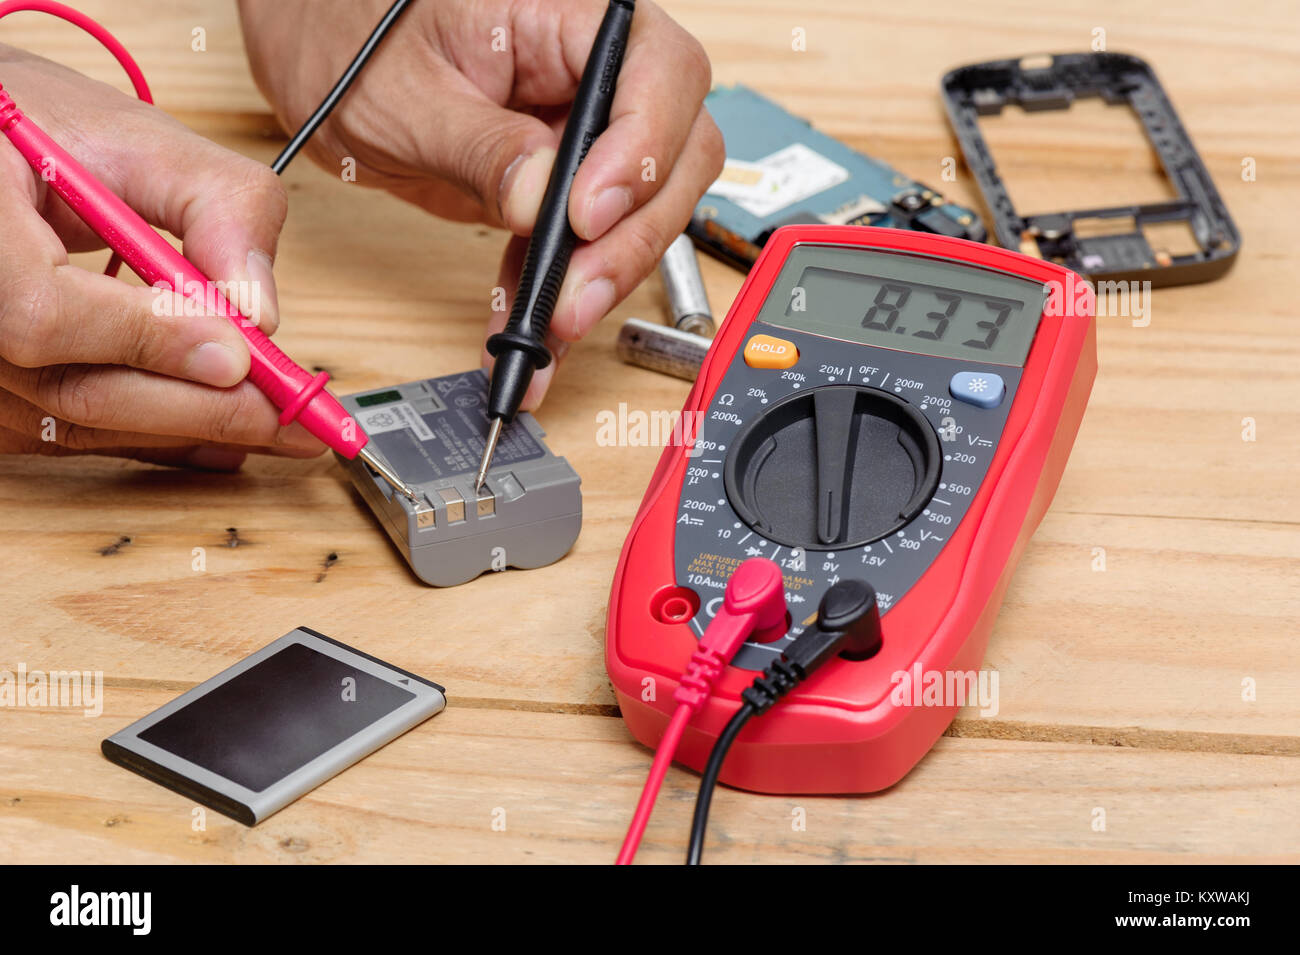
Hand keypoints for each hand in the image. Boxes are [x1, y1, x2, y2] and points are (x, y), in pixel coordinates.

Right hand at [0, 45, 322, 467]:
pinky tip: (220, 440)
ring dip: (187, 431)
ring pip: (77, 422)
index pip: (42, 310)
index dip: (145, 336)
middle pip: (71, 388)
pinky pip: (68, 433)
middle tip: (293, 417)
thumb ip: (217, 208)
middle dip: (198, 407)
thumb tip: (261, 315)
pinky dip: (153, 437)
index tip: (238, 353)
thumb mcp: (142, 141)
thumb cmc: (51, 133)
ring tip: (279, 430)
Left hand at [240, 0, 723, 407]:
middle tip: (573, 297)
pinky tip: (526, 331)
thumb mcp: (407, 95)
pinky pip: (586, 245)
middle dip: (631, 236)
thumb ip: (481, 146)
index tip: (587, 213)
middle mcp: (595, 73)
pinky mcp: (564, 187)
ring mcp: (586, 134)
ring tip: (545, 330)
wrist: (325, 61)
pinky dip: (559, 292)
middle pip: (676, 153)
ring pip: (644, 212)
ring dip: (599, 279)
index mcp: (568, 16)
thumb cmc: (355, 45)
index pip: (659, 70)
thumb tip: (543, 198)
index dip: (643, 147)